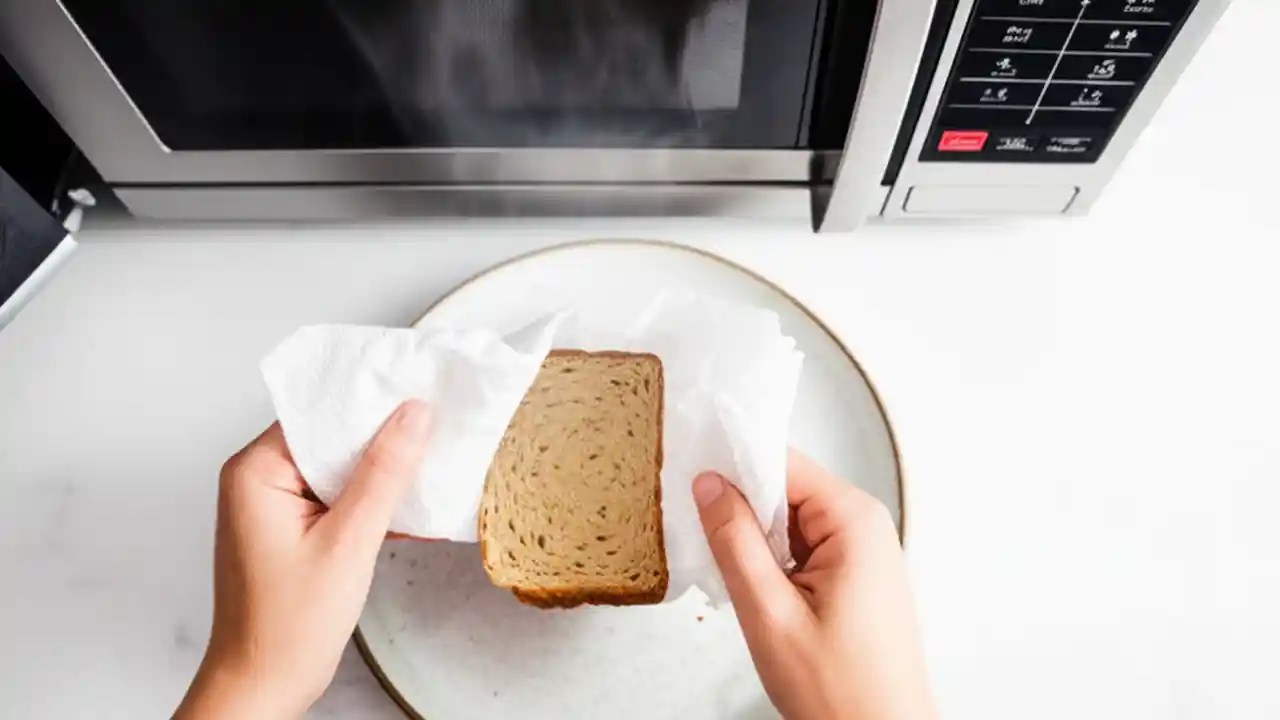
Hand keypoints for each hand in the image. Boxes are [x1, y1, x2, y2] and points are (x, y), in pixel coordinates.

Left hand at [176, 400, 430, 718]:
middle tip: (438, 426)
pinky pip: (338, 496)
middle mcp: (258, 480)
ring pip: (340, 467)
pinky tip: (411, 507)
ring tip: (433, 466)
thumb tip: (413, 416)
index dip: (371, 401)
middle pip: (332, 437)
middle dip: (384, 437)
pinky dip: (372, 501)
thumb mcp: (347, 543)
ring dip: (383, 472)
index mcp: (255, 472)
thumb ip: (382, 474)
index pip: (320, 413)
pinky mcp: (293, 527)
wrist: (262, 687)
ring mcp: (274, 504)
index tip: (419, 388)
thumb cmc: (285, 629)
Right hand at [693, 451, 935, 719]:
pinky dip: (773, 563)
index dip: (733, 467)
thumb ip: (735, 541)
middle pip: (784, 488)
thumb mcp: (770, 613)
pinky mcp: (853, 574)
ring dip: (756, 543)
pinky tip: (762, 596)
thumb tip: (709, 484)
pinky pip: (801, 547)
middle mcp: (864, 525)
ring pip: (788, 520)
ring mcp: (861, 550)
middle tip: (711, 547)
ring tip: (745, 587)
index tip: (691, 479)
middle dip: (742, 511)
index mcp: (854, 520)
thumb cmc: (841, 691)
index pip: (781, 461)